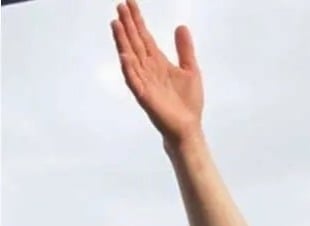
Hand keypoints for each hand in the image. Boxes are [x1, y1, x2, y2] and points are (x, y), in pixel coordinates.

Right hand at [111, 0, 202, 144]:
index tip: (130, 3)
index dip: (138, 21)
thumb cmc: (188, 102)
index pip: (145, 37)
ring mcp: (144, 82)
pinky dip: (129, 69)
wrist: (188, 127)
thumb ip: (184, 49)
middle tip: (119, 5)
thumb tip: (181, 26)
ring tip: (116, 24)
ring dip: (123, 42)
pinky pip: (134, 81)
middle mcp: (148, 69)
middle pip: (135, 43)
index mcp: (158, 62)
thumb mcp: (191, 70)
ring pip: (131, 58)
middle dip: (128, 25)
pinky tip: (124, 56)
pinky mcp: (145, 96)